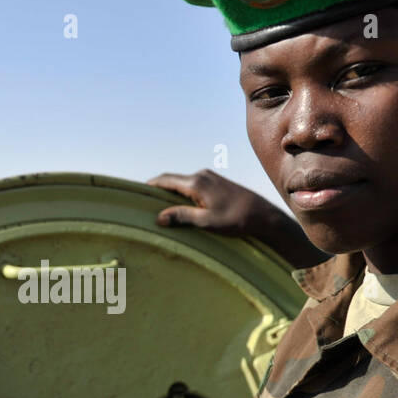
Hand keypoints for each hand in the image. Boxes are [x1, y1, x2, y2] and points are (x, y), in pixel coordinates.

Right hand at [148, 169, 328, 268]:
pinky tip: (179, 206)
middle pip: (171, 180)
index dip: (147, 187)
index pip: (164, 180)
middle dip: (156, 190)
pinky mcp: (216, 183)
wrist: (264, 216)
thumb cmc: (236, 220)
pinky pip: (191, 186)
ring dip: (169, 193)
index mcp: (196, 182)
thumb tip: (159, 217)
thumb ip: (182, 217)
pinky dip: (181, 194)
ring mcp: (209, 177)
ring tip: (158, 207)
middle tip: (142, 203)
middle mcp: (201, 175)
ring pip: (181, 183)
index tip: (134, 194)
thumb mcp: (206, 222)